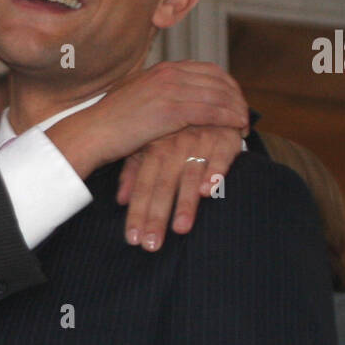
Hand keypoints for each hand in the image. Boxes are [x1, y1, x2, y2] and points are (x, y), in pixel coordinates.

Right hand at [47, 61, 247, 177]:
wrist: (91, 133)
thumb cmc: (108, 123)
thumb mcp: (134, 98)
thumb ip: (155, 94)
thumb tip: (168, 101)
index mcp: (162, 69)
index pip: (207, 70)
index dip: (227, 85)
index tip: (235, 100)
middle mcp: (169, 74)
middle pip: (218, 79)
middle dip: (236, 96)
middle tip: (245, 113)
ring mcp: (171, 90)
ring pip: (218, 94)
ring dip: (236, 109)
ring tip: (245, 124)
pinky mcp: (172, 110)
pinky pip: (211, 110)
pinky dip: (229, 117)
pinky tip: (238, 126)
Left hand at [116, 125, 244, 249]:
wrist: (209, 99)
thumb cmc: (177, 130)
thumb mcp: (150, 146)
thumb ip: (134, 172)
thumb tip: (120, 200)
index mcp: (154, 149)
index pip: (142, 186)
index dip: (137, 212)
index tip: (133, 239)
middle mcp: (174, 146)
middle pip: (162, 185)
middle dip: (156, 216)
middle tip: (152, 245)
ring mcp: (200, 141)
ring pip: (189, 174)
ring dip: (185, 202)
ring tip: (180, 229)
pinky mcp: (225, 137)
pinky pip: (221, 157)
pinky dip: (215, 172)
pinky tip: (209, 191)